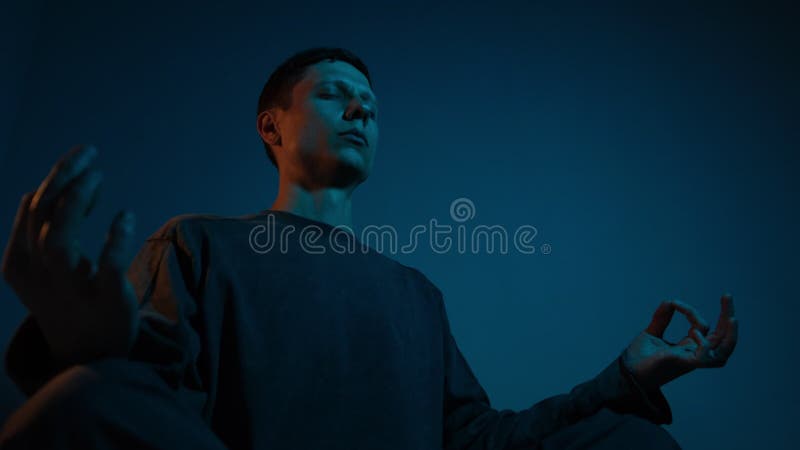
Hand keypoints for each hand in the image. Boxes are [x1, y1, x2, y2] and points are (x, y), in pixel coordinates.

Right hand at [1, 145, 139, 364]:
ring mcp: (71, 292)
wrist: (91, 355)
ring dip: (76, 204)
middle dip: (62, 179)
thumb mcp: (49, 266)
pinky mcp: (106, 303)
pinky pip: (106, 270)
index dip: (57, 178)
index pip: (33, 209)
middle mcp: (41, 277)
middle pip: (41, 218)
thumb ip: (46, 229)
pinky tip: (125, 216)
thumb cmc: (70, 299)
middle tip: (89, 154)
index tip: (85, 159)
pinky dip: (115, 241)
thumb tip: (43, 190)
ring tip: (98, 178)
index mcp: (20, 264)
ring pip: (58, 243)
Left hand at [621, 294, 737, 389]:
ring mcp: (689, 360)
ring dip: (730, 336)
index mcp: (688, 346)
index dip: (691, 311)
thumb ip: (662, 318)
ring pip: (722, 353)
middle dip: (728, 316)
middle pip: (722, 338)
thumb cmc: (639, 359)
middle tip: (727, 295)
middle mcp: (693, 354)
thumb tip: (670, 301)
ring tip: (732, 318)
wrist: (626, 374)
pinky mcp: (681, 364)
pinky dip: (704, 344)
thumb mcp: (652, 333)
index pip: (703, 327)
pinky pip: (703, 358)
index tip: (674, 303)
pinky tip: (694, 332)